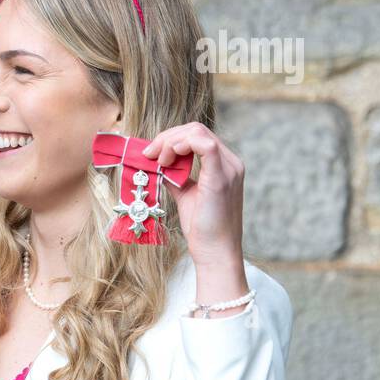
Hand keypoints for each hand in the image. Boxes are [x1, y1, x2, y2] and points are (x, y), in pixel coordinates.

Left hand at [141, 123, 244, 266]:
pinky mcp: (222, 176)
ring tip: (158, 160)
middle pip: (195, 129)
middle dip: (167, 138)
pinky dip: (181, 146)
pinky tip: (167, 159)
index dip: (170, 139)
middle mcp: (230, 162)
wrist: (214, 250)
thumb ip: (175, 176)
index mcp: (223, 164)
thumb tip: (156, 164)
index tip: (150, 153)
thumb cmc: (201, 227)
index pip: (196, 135)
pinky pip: (205, 145)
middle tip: (149, 154)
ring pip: (197, 132)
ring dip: (170, 141)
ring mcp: (229, 168)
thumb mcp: (185, 194)